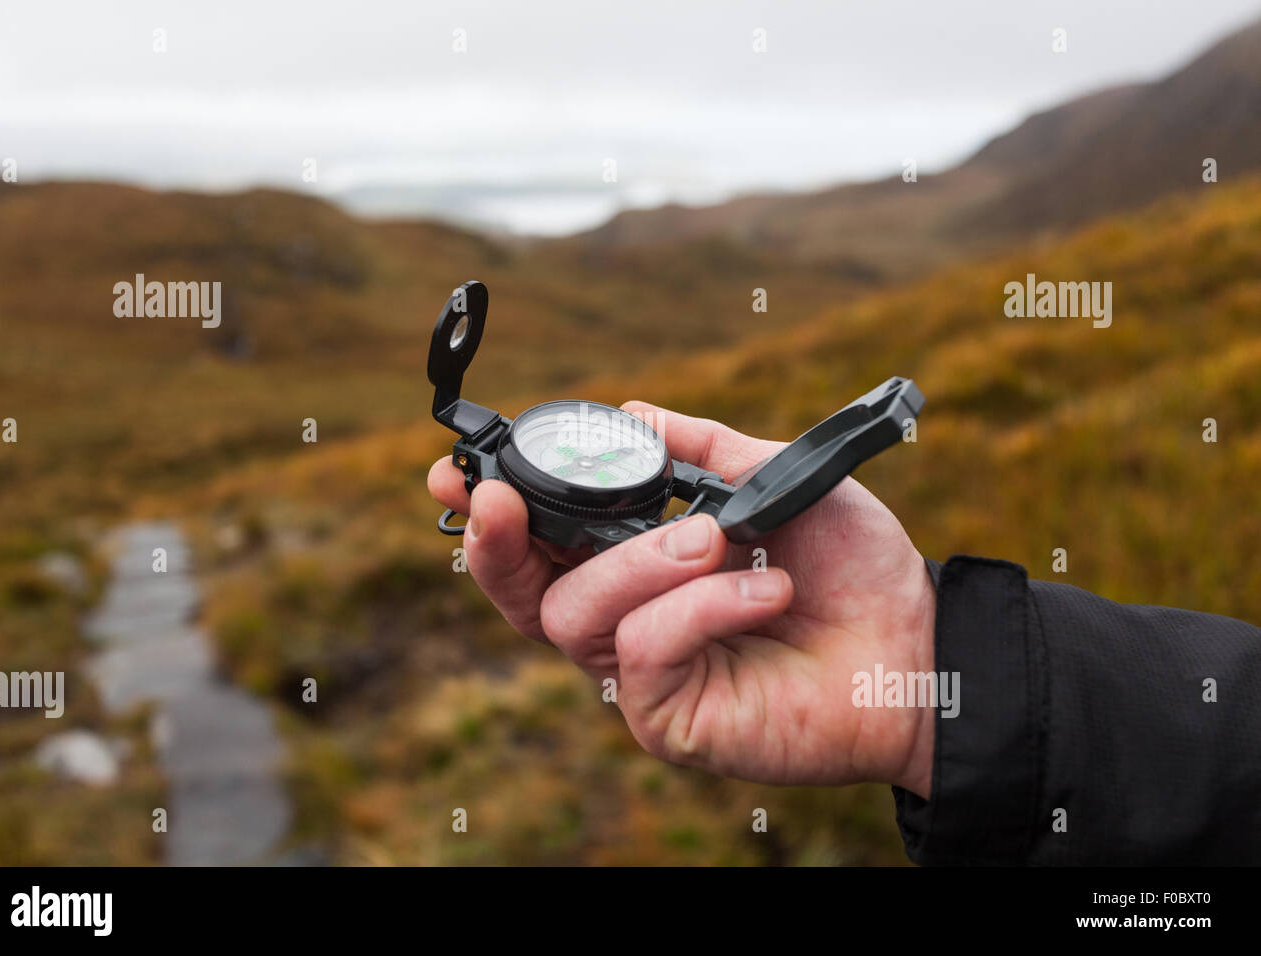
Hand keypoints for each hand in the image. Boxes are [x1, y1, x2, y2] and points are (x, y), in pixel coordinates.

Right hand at [427, 403, 935, 796]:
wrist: (915, 638)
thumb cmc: (847, 565)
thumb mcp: (768, 479)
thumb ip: (696, 448)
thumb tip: (626, 415)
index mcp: (637, 566)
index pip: (539, 544)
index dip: (489, 511)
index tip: (454, 469)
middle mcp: (627, 621)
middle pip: (523, 593)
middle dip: (499, 542)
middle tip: (501, 497)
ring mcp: (644, 676)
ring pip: (577, 615)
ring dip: (643, 562)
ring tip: (718, 538)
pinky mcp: (671, 720)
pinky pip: (645, 650)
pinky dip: (701, 605)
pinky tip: (765, 587)